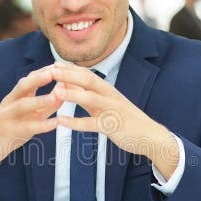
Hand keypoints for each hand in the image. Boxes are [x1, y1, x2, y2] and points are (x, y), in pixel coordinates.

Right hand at [0, 65, 61, 180]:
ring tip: (56, 97)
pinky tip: (56, 123)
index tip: (59, 65)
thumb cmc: (9, 129)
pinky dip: (42, 125)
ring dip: (40, 100)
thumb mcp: (27, 115)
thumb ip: (44, 105)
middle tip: (54, 72)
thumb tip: (63, 92)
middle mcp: (9, 103)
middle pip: (23, 86)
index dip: (43, 71)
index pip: (28, 79)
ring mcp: (7, 117)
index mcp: (14, 97)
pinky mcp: (9, 132)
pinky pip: (26, 127)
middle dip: (38, 78)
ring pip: (23, 105)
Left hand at [51, 62, 179, 179]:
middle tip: (49, 70)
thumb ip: (88, 96)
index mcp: (107, 90)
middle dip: (69, 74)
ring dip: (73, 94)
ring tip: (55, 91)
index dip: (70, 68)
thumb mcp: (105, 104)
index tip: (53, 64)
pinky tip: (61, 121)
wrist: (150, 135)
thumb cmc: (125, 120)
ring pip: (91, 99)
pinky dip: (76, 122)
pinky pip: (92, 123)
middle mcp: (110, 96)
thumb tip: (69, 85)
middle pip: (88, 80)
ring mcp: (112, 110)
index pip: (87, 74)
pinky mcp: (112, 126)